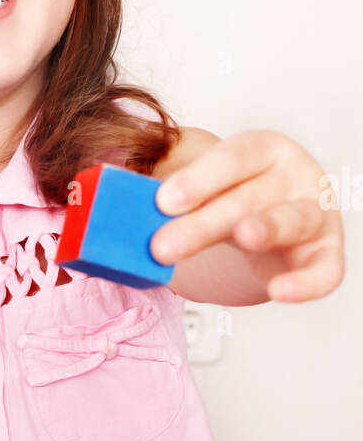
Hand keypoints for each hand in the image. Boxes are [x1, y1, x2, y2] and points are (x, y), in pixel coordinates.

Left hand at [151, 129, 344, 301]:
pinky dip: (305, 283)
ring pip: (290, 221)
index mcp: (263, 149)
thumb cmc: (234, 202)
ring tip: (242, 238)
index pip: (233, 157)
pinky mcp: (326, 255)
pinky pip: (323, 272)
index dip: (199, 178)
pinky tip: (280, 291)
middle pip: (249, 196)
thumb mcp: (205, 191)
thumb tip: (115, 212)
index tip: (162, 201)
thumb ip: (170, 199)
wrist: (271, 230)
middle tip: (161, 246)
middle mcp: (295, 175)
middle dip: (203, 223)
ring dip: (266, 228)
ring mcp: (315, 214)